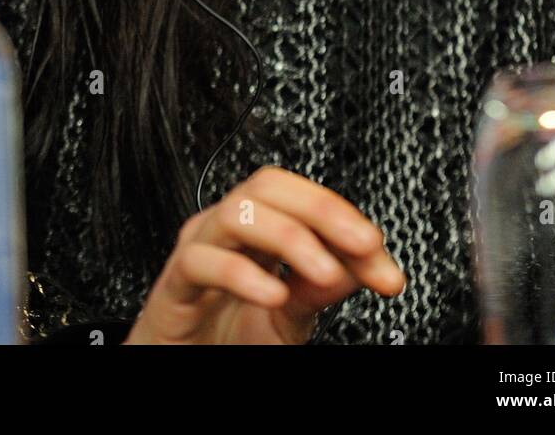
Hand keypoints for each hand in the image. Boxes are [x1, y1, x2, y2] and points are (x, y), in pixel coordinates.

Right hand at [121, 166, 405, 343]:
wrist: (182, 368)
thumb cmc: (227, 339)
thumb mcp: (290, 315)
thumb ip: (321, 286)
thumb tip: (367, 262)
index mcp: (256, 227)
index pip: (303, 198)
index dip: (345, 218)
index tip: (381, 255)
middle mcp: (226, 228)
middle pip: (268, 186)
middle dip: (322, 210)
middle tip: (363, 245)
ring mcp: (197, 250)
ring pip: (236, 213)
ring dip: (289, 237)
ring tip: (325, 272)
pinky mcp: (172, 284)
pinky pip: (200, 262)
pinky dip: (241, 273)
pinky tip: (273, 293)